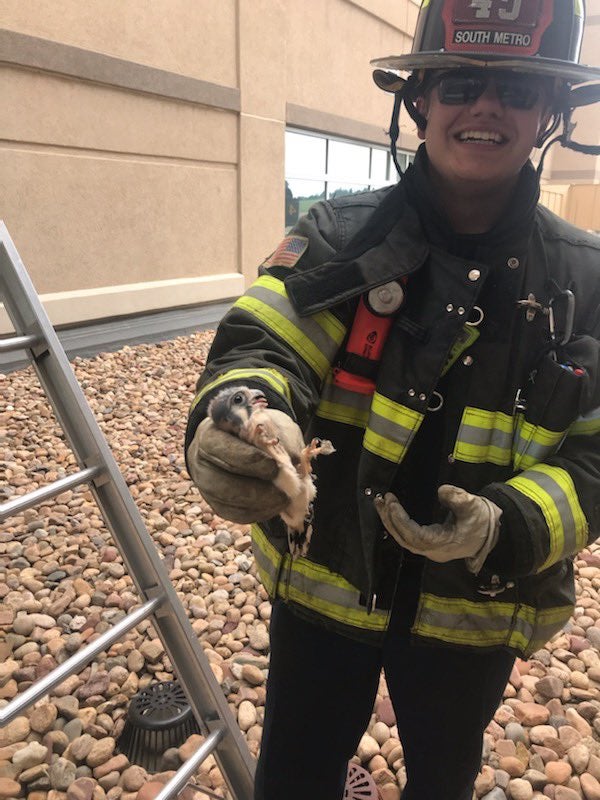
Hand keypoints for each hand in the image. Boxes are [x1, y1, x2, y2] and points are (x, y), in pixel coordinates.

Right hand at [187, 417, 289, 522]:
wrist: (249, 442)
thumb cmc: (260, 429)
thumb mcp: (272, 423)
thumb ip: (281, 438)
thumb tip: (292, 462)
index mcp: (211, 433)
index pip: (223, 448)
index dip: (249, 459)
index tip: (275, 466)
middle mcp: (201, 460)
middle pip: (221, 480)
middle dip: (255, 488)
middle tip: (284, 491)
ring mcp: (205, 484)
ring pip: (226, 500)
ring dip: (258, 503)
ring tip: (284, 500)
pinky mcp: (216, 503)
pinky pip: (233, 513)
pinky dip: (257, 513)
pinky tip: (276, 506)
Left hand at [374, 484, 501, 573]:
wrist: (493, 533)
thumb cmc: (483, 520)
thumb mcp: (474, 506)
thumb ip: (459, 498)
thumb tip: (442, 490)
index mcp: (443, 544)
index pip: (415, 535)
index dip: (401, 520)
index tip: (392, 504)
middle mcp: (433, 551)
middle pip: (405, 539)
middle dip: (390, 520)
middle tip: (381, 500)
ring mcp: (431, 549)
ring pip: (405, 539)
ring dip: (391, 521)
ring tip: (381, 503)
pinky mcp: (430, 544)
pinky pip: (409, 536)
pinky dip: (398, 524)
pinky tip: (391, 511)